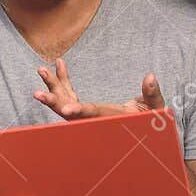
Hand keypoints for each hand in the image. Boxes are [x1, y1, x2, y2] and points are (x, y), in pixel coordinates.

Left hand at [34, 58, 166, 118]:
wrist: (144, 131)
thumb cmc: (152, 121)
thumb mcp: (156, 109)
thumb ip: (153, 94)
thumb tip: (150, 77)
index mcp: (111, 119)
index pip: (92, 115)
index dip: (79, 111)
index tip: (65, 109)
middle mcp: (95, 120)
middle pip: (70, 112)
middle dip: (54, 101)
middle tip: (38, 94)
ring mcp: (88, 115)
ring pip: (66, 101)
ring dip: (54, 85)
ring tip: (41, 69)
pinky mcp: (87, 109)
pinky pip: (71, 94)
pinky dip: (64, 80)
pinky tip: (59, 64)